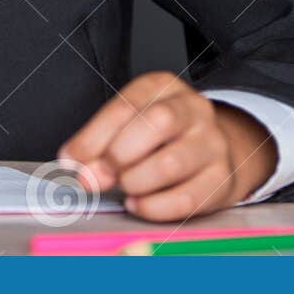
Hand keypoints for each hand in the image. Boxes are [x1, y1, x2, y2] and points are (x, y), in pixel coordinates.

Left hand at [59, 71, 276, 220]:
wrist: (213, 149)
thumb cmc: (160, 136)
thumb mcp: (129, 123)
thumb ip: (99, 142)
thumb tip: (75, 165)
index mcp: (163, 86)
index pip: (126, 105)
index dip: (93, 136)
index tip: (70, 160)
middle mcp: (193, 109)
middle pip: (157, 124)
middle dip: (118, 155)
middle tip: (97, 177)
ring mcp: (212, 143)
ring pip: (171, 163)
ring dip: (136, 182)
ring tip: (124, 188)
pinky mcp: (222, 179)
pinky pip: (187, 199)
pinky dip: (154, 207)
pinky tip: (138, 204)